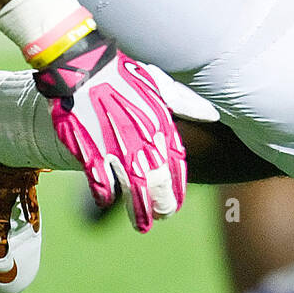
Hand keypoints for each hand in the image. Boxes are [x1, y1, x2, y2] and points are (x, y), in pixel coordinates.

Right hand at [34, 33, 186, 231]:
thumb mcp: (158, 83)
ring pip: (134, 192)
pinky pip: (102, 186)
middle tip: (162, 216)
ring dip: (139, 212)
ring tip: (142, 224)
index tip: (178, 200)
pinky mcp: (91, 154)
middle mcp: (142, 140)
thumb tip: (212, 115)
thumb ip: (186, 102)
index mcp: (160, 122)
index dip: (179, 187)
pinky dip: (106, 197)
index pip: (177, 164)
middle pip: (159, 184)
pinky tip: (108, 200)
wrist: (82, 68)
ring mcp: (116, 149)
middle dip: (162, 205)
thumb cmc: (120, 74)